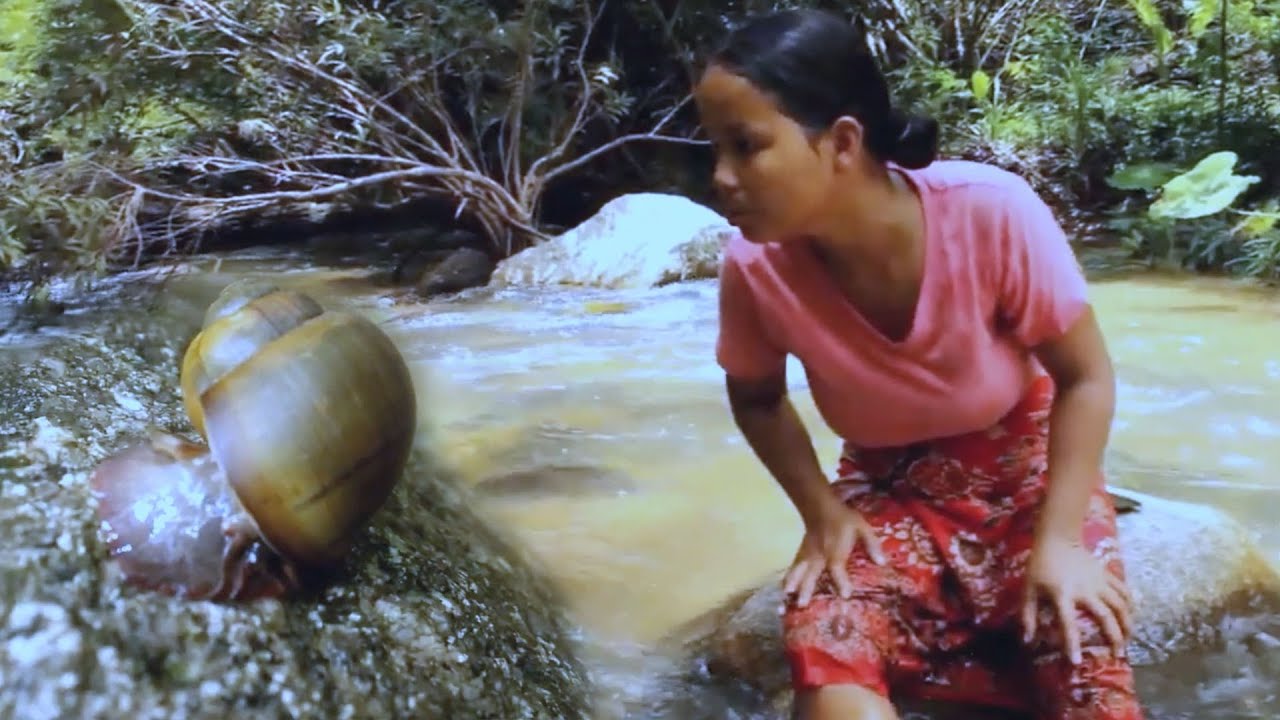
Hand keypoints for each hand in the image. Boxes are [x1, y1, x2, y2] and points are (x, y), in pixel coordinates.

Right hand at [782, 499, 884, 607]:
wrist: (820, 506)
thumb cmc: (843, 519)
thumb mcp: (862, 528)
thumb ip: (872, 545)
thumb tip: (882, 562)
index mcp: (835, 550)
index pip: (837, 568)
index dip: (842, 581)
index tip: (845, 595)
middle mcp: (820, 555)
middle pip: (812, 573)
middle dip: (807, 588)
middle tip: (802, 604)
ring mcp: (808, 554)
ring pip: (799, 570)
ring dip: (793, 583)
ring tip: (786, 596)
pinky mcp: (802, 553)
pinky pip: (794, 566)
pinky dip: (789, 576)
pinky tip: (784, 588)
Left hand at [1020, 534, 1132, 663]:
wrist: (1057, 539)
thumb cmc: (1040, 566)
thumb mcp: (1028, 589)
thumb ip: (1028, 615)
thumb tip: (1027, 641)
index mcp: (1062, 594)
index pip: (1068, 623)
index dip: (1072, 643)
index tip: (1076, 662)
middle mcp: (1085, 590)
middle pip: (1106, 617)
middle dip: (1114, 638)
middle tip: (1117, 655)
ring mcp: (1099, 582)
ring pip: (1121, 606)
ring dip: (1127, 625)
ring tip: (1127, 641)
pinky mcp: (1107, 574)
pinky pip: (1124, 592)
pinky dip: (1130, 605)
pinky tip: (1130, 617)